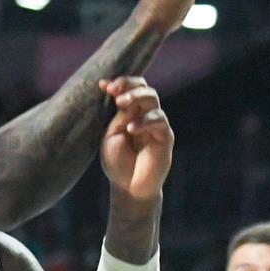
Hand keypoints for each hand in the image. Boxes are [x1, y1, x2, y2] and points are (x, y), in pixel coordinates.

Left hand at [99, 77, 171, 202]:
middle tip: (116, 94)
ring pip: (153, 98)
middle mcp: (144, 114)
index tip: (103, 85)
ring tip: (122, 104)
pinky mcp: (165, 136)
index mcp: (129, 112)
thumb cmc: (117, 162)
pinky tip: (131, 129)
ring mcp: (156, 124)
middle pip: (144, 87)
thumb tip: (123, 96)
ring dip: (136, 97)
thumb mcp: (111, 135)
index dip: (119, 83)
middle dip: (129, 86)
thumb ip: (119, 116)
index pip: (130, 88)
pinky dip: (144, 120)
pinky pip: (159, 120)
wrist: (128, 187)